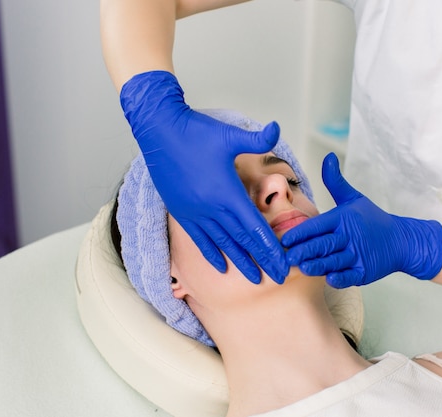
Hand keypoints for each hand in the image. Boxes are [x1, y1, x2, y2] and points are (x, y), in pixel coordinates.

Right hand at [120, 71, 288, 283]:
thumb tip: (276, 127)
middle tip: (278, 279)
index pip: (255, 228)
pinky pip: (199, 239)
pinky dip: (211, 253)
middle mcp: (213, 208)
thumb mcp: (229, 135)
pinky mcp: (182, 212)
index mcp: (228, 193)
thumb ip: (257, 138)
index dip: (270, 249)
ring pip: (223, 244)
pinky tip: (221, 266)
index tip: (283, 266)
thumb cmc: (195, 131)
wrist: (159, 131)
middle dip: (262, 261)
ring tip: (254, 278)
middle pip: (243, 241)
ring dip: (240, 262)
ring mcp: (196, 213)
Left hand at [282, 153, 441, 287]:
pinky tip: (327, 278)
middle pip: (323, 245)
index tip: (284, 239)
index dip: (300, 233)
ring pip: (333, 261)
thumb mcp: (353, 198)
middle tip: (286, 256)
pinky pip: (350, 276)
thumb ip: (335, 181)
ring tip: (301, 267)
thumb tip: (328, 157)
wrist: (401, 241)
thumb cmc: (371, 219)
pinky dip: (339, 278)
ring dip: (316, 265)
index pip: (318, 225)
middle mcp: (350, 237)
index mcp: (343, 218)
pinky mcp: (365, 272)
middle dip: (303, 251)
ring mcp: (358, 255)